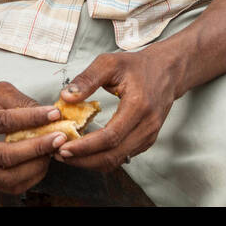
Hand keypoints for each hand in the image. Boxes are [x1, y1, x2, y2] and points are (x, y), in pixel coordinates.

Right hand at [0, 81, 65, 194]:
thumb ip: (20, 101)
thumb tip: (48, 115)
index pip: (4, 122)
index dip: (32, 119)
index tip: (54, 114)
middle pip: (7, 155)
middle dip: (38, 147)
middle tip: (60, 138)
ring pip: (9, 177)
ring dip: (36, 165)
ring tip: (52, 151)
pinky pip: (8, 186)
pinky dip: (30, 177)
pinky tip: (41, 162)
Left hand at [54, 47, 181, 171]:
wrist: (166, 71)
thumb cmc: (137, 65)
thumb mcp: (110, 63)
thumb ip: (87, 79)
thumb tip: (66, 97)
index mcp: (139, 106)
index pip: (110, 137)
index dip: (85, 147)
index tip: (63, 148)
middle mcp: (147, 125)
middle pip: (112, 155)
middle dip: (83, 160)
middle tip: (59, 155)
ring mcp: (149, 135)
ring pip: (117, 160)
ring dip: (91, 162)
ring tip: (68, 154)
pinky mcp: (147, 140)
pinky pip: (122, 156)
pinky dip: (102, 158)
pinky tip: (86, 151)